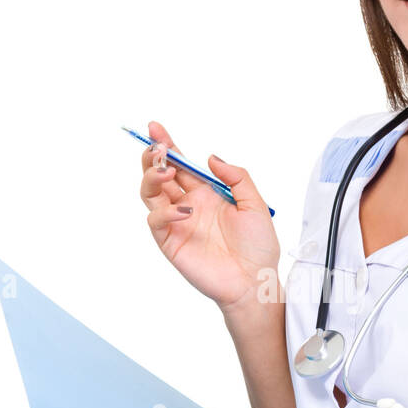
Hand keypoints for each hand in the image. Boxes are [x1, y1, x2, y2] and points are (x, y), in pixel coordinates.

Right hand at [138, 120, 279, 312]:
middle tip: (157, 147)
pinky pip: (156, 221)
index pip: (180, 165)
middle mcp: (187, 205)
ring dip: (152, 177)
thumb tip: (210, 158)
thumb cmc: (258, 246)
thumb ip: (236, 177)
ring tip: (164, 169)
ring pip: (150, 193)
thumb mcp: (255, 203)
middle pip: (159, 174)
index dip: (167, 145)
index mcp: (206, 194)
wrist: (255, 280)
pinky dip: (166, 211)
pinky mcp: (171, 242)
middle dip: (153, 157)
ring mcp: (177, 223)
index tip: (156, 127)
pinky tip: (185, 210)